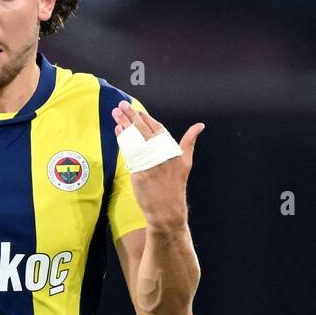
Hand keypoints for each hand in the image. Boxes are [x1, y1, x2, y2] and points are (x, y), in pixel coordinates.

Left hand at [111, 100, 203, 232]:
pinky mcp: (139, 173)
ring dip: (123, 125)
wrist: (167, 210)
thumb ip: (189, 141)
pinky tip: (118, 132)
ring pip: (134, 140)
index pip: (157, 128)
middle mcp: (161, 155)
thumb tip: (200, 125)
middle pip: (143, 131)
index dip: (146, 118)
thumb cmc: (175, 185)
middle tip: (121, 105)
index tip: (137, 109)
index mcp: (172, 149)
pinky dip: (123, 142)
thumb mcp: (186, 162)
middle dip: (131, 116)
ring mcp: (149, 164)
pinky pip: (129, 155)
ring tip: (115, 114)